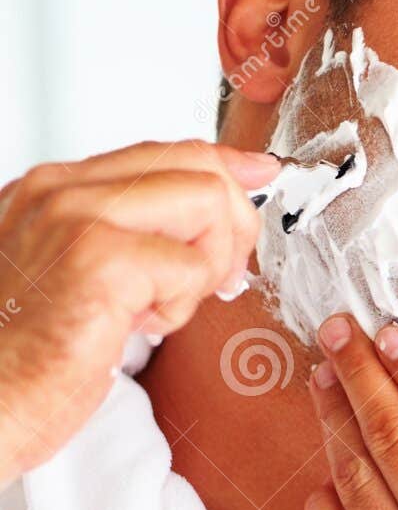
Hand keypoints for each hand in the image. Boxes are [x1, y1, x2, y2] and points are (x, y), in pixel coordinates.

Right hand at [0, 140, 279, 484]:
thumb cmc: (24, 357)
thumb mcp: (82, 276)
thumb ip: (136, 235)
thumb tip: (215, 209)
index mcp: (56, 190)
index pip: (166, 151)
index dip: (226, 168)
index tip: (260, 178)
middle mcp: (62, 192)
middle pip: (198, 166)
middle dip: (233, 227)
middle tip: (215, 280)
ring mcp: (79, 220)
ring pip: (207, 202)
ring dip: (205, 268)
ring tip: (156, 308)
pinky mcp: (100, 262)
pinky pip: (193, 268)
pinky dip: (180, 309)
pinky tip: (135, 328)